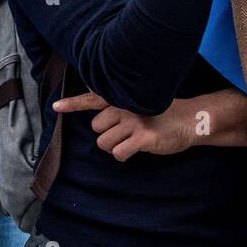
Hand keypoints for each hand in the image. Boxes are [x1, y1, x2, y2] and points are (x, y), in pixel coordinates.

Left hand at [54, 91, 191, 161]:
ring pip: (103, 142)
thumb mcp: (137, 101)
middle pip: (96, 127)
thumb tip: (91, 91)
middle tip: (127, 132)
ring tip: (132, 140)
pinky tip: (137, 149)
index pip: (92, 99)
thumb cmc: (160, 113)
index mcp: (121, 98)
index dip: (73, 103)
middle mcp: (124, 107)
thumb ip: (115, 101)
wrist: (191, 120)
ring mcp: (134, 121)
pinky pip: (118, 153)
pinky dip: (123, 155)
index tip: (56, 107)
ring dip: (115, 146)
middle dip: (108, 134)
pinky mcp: (143, 137)